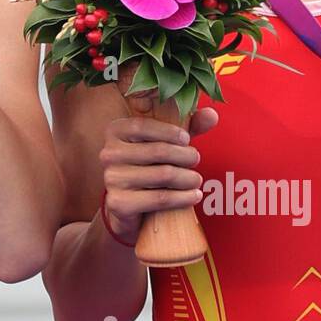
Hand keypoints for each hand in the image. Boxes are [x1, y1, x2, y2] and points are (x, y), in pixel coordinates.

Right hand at [101, 106, 217, 242]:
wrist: (128, 206)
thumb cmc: (149, 165)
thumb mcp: (165, 142)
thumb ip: (188, 126)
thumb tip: (212, 114)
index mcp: (115, 131)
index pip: (143, 125)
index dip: (169, 132)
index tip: (187, 139)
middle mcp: (108, 154)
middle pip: (158, 151)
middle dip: (185, 155)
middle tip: (196, 160)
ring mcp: (112, 179)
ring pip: (163, 175)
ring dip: (188, 178)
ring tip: (196, 180)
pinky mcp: (118, 203)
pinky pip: (160, 198)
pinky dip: (183, 197)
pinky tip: (194, 195)